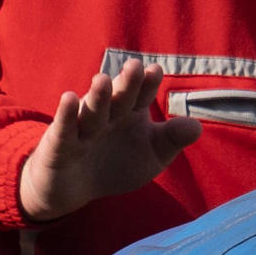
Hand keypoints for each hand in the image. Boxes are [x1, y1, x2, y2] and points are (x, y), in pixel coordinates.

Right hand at [19, 60, 200, 221]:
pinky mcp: (60, 145)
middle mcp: (107, 116)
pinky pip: (64, 129)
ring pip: (92, 111)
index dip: (147, 84)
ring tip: (103, 79)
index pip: (142, 96)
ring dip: (98, 96)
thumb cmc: (117, 164)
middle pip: (119, 98)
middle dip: (126, 83)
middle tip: (134, 66)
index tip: (155, 71)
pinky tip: (69, 98)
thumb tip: (196, 127)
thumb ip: (172, 139)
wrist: (73, 188)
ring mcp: (83, 128)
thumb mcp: (152, 155)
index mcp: (130, 113)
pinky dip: (67, 115)